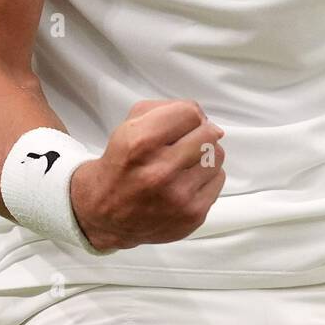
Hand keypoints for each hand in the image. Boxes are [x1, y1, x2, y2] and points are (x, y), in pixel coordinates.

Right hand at [70, 99, 225, 251]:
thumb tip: (203, 117)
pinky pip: (218, 179)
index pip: (190, 113)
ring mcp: (179, 196)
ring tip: (184, 163)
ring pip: (217, 155)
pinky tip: (186, 181)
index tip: (179, 125)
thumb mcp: (129, 125)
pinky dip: (206, 177)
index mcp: (141, 143)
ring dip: (204, 154)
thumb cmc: (122, 163)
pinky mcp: (193, 215)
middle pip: (208, 133)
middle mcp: (160, 171)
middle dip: (198, 133)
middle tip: (184, 142)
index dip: (186, 115)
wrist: (105, 213)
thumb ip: (165, 109)